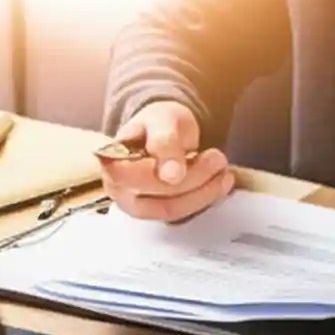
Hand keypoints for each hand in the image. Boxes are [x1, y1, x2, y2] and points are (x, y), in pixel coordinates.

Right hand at [98, 101, 233, 220]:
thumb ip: (164, 143)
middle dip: (195, 179)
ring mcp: (136, 205)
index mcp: (111, 163)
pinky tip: (220, 182)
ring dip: (204, 192)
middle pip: (157, 196)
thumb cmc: (158, 123)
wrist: (164, 128)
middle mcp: (119, 190)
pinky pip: (182, 213)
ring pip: (173, 210)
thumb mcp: (162, 121)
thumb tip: (170, 176)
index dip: (168, 173)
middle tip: (219, 158)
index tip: (199, 157)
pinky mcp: (157, 212)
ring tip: (223, 168)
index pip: (137, 178)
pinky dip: (205, 198)